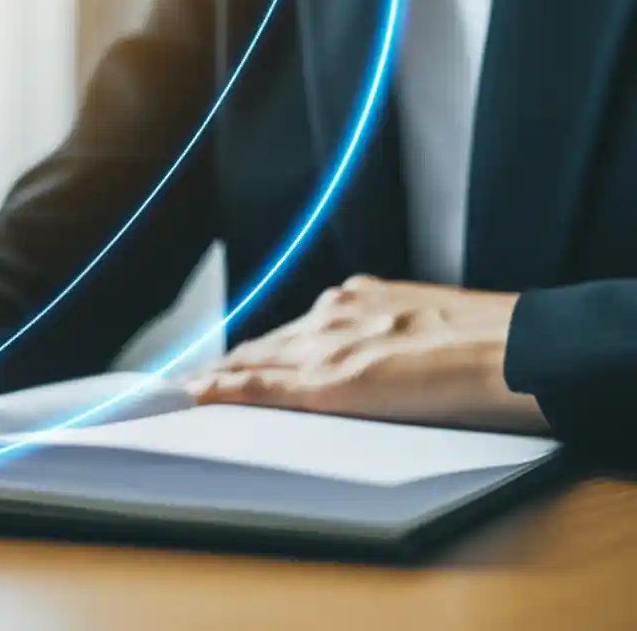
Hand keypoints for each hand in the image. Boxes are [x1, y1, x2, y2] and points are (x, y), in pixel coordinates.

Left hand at [185, 275, 547, 432]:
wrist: (516, 351)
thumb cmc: (490, 345)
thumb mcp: (428, 326)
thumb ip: (392, 337)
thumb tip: (382, 359)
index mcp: (360, 301)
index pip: (292, 332)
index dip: (257, 353)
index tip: (229, 364)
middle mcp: (333, 316)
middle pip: (263, 345)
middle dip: (227, 365)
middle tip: (191, 383)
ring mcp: (327, 347)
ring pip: (252, 362)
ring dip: (215, 378)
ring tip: (181, 394)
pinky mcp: (328, 382)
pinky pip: (260, 387)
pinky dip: (222, 391)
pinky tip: (193, 396)